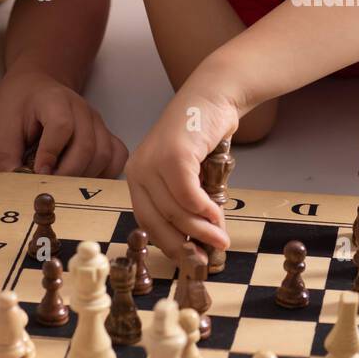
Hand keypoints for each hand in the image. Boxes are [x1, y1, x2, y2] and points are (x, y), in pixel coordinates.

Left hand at [0, 70, 127, 177]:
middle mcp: (82, 110)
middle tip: (50, 186)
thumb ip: (7, 153)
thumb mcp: (5, 123)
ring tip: (64, 185)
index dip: (50, 153)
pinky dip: (105, 173)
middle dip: (67, 173)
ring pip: (104, 154)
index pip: (61, 126)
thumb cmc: (22, 102)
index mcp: (55, 100)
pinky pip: (117, 156)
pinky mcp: (105, 134)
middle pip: (86, 145)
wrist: (39, 85)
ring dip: (85, 176)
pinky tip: (85, 179)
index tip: (39, 172)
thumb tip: (14, 184)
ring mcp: (97, 122)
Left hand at [124, 81, 237, 261]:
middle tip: (208, 257)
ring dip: (201, 229)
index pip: (147, 221)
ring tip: (221, 239)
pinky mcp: (172, 155)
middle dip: (186, 243)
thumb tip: (200, 242)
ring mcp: (153, 162)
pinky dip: (204, 210)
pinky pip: (187, 194)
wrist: (211, 98)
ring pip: (175, 210)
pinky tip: (218, 216)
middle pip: (159, 220)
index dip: (169, 243)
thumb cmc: (202, 137)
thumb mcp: (188, 175)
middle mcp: (138, 170)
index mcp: (137, 177)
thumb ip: (186, 203)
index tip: (189, 259)